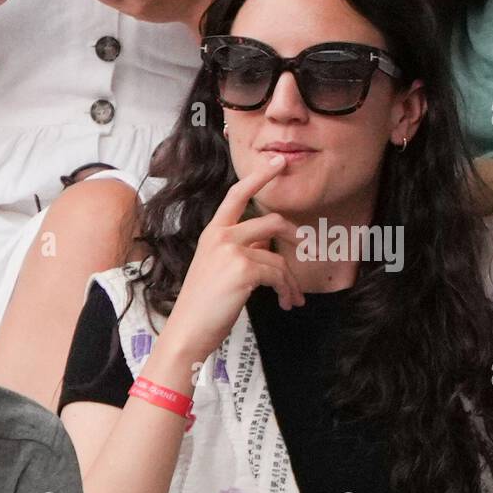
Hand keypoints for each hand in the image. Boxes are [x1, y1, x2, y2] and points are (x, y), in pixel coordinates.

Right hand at [157, 155, 304, 364]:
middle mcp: (220, 236)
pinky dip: (287, 290)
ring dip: (290, 280)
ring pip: (277, 256)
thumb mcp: (218, 269)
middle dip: (292, 232)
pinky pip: (278, 274)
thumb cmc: (203, 305)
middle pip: (269, 220)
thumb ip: (241, 251)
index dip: (259, 176)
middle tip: (304, 243)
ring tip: (292, 298)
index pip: (236, 195)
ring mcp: (231, 251)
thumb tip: (268, 247)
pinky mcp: (243, 269)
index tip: (278, 161)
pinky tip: (286, 303)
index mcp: (212, 233)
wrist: (188, 331)